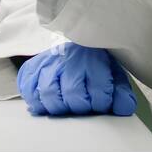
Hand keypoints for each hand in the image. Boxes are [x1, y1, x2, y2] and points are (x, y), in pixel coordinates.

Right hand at [17, 43, 137, 116]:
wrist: (75, 44)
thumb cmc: (95, 64)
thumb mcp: (113, 74)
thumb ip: (121, 92)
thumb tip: (123, 107)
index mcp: (93, 58)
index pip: (98, 89)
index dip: (101, 102)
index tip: (102, 103)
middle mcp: (68, 59)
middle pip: (72, 94)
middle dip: (81, 106)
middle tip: (84, 105)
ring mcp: (47, 62)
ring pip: (48, 93)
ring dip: (58, 106)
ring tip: (65, 106)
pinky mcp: (31, 68)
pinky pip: (28, 90)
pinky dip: (36, 101)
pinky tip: (46, 102)